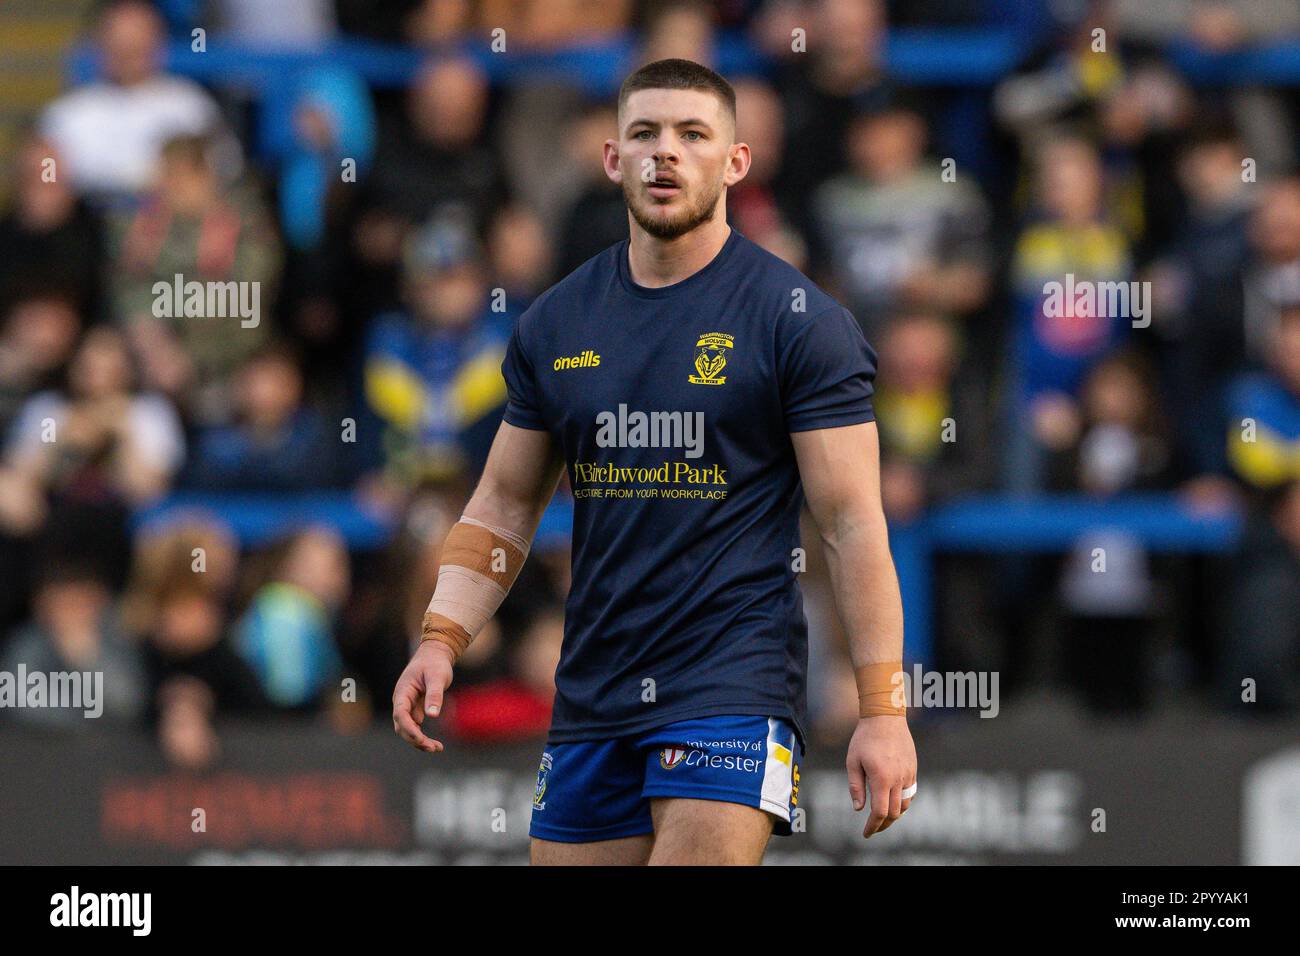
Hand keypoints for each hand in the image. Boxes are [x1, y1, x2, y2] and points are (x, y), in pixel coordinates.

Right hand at [391, 640, 454, 752]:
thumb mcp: (437, 677)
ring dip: (419, 741)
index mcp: (403, 692)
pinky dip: (423, 736)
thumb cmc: (435, 663)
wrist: (435, 654)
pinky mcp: (415, 709)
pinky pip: (415, 726)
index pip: (400, 714)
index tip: (420, 738)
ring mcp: (407, 706)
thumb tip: (432, 715)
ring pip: (408, 729)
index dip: (408, 728)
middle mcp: (402, 701)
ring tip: (437, 748)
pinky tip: (436, 744)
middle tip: (433, 747)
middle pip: (402, 726)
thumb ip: (434, 695)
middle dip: (415, 739)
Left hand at [846, 714, 916, 837]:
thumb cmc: (865, 738)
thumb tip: (859, 809)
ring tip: (882, 818)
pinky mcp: (913, 769)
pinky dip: (902, 802)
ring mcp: (908, 774)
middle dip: (883, 824)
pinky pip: (910, 793)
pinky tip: (893, 802)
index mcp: (881, 779)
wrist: (885, 717)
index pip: (880, 812)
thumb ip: (856, 787)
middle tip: (872, 829)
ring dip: (894, 815)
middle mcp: (898, 779)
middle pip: (893, 813)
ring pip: (905, 805)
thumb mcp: (853, 761)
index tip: (866, 833)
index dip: (873, 826)